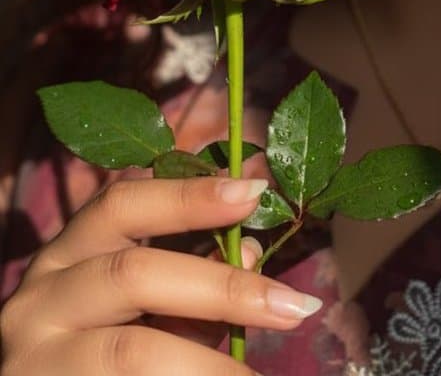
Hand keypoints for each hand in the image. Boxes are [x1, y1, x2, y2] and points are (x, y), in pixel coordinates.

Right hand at [0, 176, 322, 374]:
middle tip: (292, 306)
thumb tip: (249, 250)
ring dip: (207, 364)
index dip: (188, 195)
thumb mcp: (141, 307)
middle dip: (222, 288)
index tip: (253, 192)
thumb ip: (190, 277)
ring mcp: (37, 357)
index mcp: (67, 254)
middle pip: (135, 275)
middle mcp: (41, 298)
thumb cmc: (101, 351)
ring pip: (131, 350)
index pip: (122, 205)